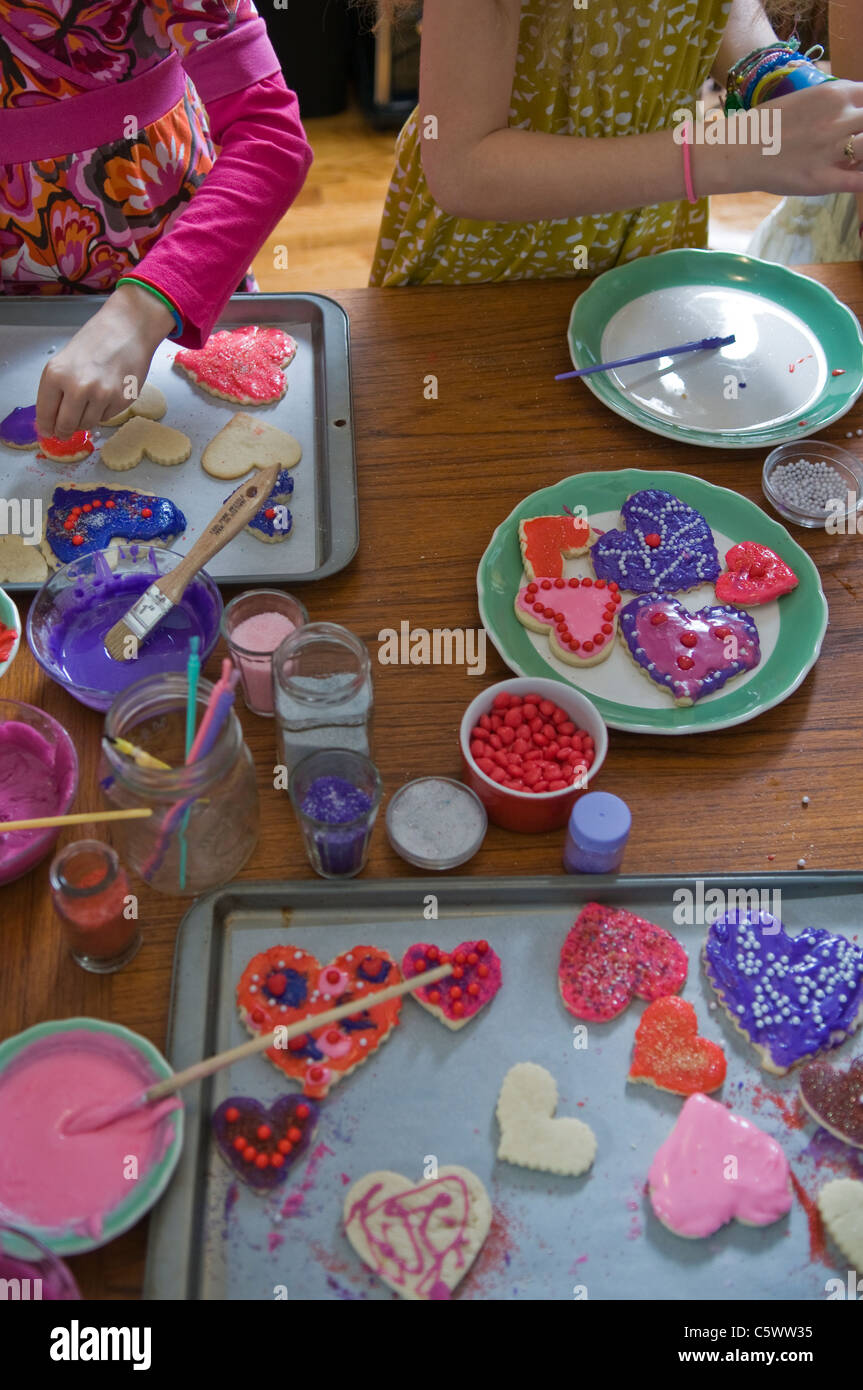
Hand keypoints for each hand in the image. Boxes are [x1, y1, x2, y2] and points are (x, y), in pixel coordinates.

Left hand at [36, 283, 174, 438]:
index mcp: (56, 375)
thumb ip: (56, 390)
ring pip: (88, 424)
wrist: (128, 328)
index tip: (48, 431)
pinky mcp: (121, 401)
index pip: (46, 414)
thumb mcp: (65, 361)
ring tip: (90, 401)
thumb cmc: (95, 341)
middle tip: (65, 432)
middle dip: (64, 431)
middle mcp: (77, 387)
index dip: (47, 426)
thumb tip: (52, 420)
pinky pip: (106, 417)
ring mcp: (101, 395)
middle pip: (66, 426)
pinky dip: (103, 410)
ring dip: (85, 419)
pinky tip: (107, 392)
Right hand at [740, 80, 862, 198]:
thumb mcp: (805, 99)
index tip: (859, 122)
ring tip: (855, 159)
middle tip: (856, 142)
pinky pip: (860, 182)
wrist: (737, 151)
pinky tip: (859, 177)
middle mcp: (838, 119)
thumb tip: (855, 111)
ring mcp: (831, 150)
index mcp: (834, 94)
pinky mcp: (822, 180)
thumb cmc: (766, 124)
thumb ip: (834, 103)